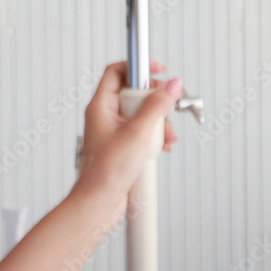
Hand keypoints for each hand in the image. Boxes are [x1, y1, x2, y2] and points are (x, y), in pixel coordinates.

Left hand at [72, 60, 182, 221]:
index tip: (160, 71)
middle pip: (134, 93)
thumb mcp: (138, 133)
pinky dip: (153, 137)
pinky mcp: (120, 146)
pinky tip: (162, 147)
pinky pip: (140, 132)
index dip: (139, 67)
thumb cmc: (107, 172)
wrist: (98, 203)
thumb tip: (172, 85)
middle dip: (155, 102)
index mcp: (101, 105)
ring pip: (140, 114)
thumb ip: (157, 106)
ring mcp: (112, 131)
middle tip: (169, 108)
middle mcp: (105, 115)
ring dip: (158, 122)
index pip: (118, 71)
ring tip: (167, 136)